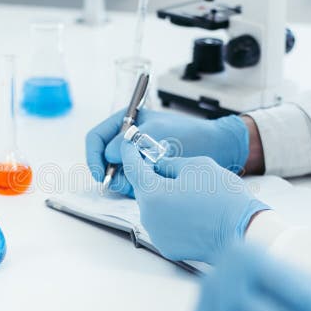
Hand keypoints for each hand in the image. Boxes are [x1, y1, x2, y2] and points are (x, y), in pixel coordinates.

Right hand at [85, 109, 250, 196]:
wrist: (217, 149)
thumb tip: (109, 155)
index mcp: (126, 122)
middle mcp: (128, 140)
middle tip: (124, 184)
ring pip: (117, 174)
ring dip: (125, 182)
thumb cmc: (190, 134)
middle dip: (111, 173)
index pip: (96, 138)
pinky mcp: (147, 171)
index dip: (93, 156)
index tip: (101, 174)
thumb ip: (129, 142)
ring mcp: (137, 157)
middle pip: (103, 160)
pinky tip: (153, 185)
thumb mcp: (156, 132)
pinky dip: (137, 188)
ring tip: (145, 181)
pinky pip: (132, 183)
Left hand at [120, 142, 268, 262]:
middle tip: (171, 170)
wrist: (243, 231)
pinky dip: (171, 217)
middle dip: (152, 178)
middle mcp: (148, 216)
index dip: (130, 153)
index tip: (129, 145)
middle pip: (143, 190)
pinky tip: (191, 212)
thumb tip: (159, 165)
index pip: (133, 168)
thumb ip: (170, 163)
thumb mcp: (197, 165)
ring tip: (189, 194)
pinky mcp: (167, 247)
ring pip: (153, 208)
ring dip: (163, 199)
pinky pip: (163, 225)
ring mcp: (157, 234)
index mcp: (152, 193)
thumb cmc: (224, 198)